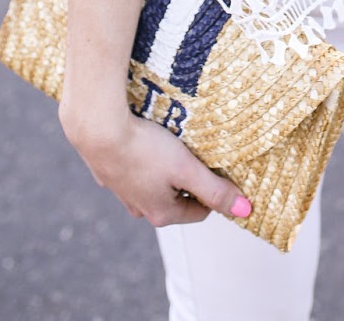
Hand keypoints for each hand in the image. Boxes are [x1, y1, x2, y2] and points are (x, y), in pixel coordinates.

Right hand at [62, 108, 252, 228]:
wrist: (98, 129)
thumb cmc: (145, 149)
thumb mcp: (187, 169)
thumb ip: (215, 190)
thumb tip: (245, 210)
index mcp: (161, 214)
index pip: (200, 210)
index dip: (214, 189)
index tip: (218, 166)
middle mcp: (139, 209)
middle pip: (177, 198)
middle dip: (189, 178)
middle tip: (194, 152)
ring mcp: (121, 192)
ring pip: (155, 184)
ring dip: (166, 169)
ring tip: (170, 143)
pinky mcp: (108, 173)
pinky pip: (135, 169)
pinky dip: (144, 158)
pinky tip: (146, 139)